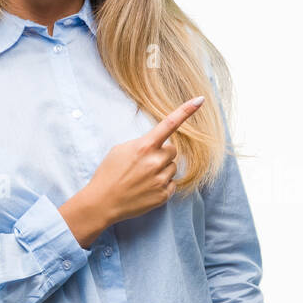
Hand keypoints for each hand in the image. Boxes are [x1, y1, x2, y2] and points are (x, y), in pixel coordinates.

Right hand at [61, 95, 205, 242]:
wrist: (102, 202)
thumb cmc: (109, 173)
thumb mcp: (121, 150)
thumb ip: (142, 144)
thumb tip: (157, 144)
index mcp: (144, 146)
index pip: (169, 124)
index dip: (186, 111)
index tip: (200, 100)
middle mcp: (155, 162)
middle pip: (173, 150)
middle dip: (162, 153)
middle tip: (145, 162)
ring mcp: (160, 179)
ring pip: (173, 167)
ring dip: (162, 169)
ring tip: (143, 177)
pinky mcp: (163, 195)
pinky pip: (172, 184)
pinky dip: (162, 185)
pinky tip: (146, 188)